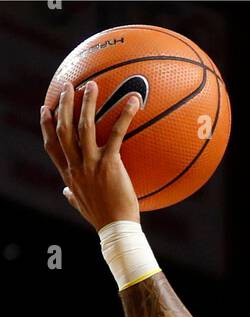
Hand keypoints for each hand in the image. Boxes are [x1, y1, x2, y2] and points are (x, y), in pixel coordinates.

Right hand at [41, 80, 140, 227]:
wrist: (116, 230)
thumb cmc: (103, 219)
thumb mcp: (82, 206)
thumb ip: (72, 196)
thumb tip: (65, 192)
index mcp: (69, 175)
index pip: (52, 146)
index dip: (46, 126)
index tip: (46, 109)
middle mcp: (76, 166)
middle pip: (64, 129)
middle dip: (64, 105)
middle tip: (68, 87)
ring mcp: (91, 164)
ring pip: (84, 126)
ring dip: (87, 103)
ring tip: (91, 84)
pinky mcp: (110, 164)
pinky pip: (116, 134)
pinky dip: (124, 116)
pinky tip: (133, 102)